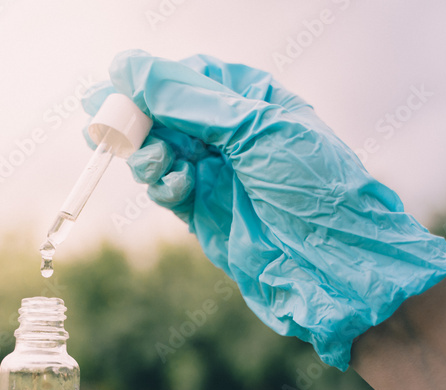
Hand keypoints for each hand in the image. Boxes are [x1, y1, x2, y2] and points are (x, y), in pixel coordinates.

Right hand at [85, 50, 445, 369]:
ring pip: (157, 152)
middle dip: (135, 120)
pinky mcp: (203, 212)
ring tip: (157, 164)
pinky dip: (161, 186)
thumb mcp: (254, 131)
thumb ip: (188, 101)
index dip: (148, 83)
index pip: (184, 77)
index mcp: (249, 98)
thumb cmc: (313, 187)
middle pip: (161, 114)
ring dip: (147, 155)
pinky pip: (165, 189)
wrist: (338, 267)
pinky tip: (177, 190)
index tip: (117, 89)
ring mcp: (214, 174)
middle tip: (106, 129)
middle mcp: (228, 133)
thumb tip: (127, 66)